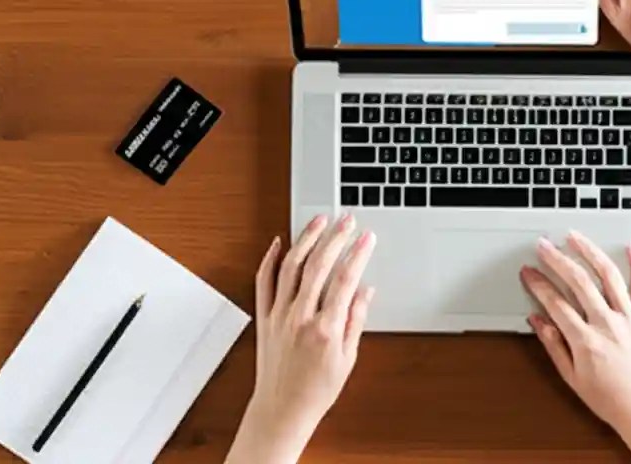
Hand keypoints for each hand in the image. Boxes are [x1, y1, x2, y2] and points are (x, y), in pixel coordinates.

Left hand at [226, 214, 376, 463]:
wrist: (282, 409)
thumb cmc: (317, 390)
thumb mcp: (349, 358)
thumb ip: (357, 320)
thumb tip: (365, 290)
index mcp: (326, 329)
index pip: (345, 280)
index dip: (358, 254)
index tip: (367, 238)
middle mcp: (300, 317)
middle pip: (319, 265)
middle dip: (335, 237)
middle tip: (346, 220)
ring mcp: (279, 315)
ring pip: (291, 266)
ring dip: (306, 239)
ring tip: (318, 220)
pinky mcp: (264, 317)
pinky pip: (264, 281)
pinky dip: (269, 259)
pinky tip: (279, 242)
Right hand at [521, 233, 630, 463]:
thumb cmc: (608, 398)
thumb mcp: (571, 376)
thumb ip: (553, 344)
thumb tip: (536, 319)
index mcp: (585, 340)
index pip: (555, 302)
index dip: (538, 284)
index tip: (528, 272)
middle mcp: (607, 324)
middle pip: (578, 281)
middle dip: (557, 259)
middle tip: (543, 245)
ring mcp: (629, 318)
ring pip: (608, 275)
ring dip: (590, 252)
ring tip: (575, 237)